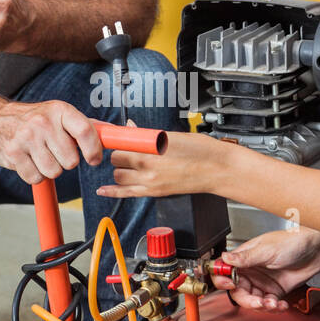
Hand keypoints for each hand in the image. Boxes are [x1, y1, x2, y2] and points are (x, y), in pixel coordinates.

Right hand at [0, 99, 102, 184]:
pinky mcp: (13, 153)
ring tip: (40, 155)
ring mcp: (27, 138)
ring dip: (49, 169)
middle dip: (66, 162)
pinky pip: (35, 178)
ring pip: (54, 172)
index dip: (94, 150)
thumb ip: (84, 125)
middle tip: (54, 152)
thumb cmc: (31, 119)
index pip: (85, 131)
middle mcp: (43, 122)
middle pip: (71, 160)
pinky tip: (28, 161)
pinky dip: (34, 175)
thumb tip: (112, 134)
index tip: (94, 159)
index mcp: (59, 110)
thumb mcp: (58, 114)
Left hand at [95, 128, 225, 199]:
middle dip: (119, 155)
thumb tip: (130, 127)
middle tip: (128, 149)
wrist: (217, 169)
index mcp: (151, 151)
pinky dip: (112, 191)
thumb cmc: (201, 150)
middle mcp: (148, 169)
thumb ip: (146, 134)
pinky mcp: (155, 192)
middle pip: (116, 162)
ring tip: (130, 163)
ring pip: (119, 177)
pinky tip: (102, 190)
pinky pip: (127, 194)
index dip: (117, 141)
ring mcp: (151, 183)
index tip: (115, 137)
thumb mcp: (171, 135)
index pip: (119, 146)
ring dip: (120, 169)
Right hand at [212, 228, 319, 312]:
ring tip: (272, 304)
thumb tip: (225, 258)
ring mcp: (263, 282)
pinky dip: (273, 308)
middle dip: (246, 300)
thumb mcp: (267, 250)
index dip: (223, 280)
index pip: (225, 271)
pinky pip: (268, 304)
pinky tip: (280, 305)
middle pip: (237, 291)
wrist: (316, 250)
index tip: (230, 284)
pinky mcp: (275, 291)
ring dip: (261, 306)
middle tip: (257, 302)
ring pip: (252, 301)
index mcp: (245, 257)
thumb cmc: (292, 242)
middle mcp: (251, 271)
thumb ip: (245, 258)